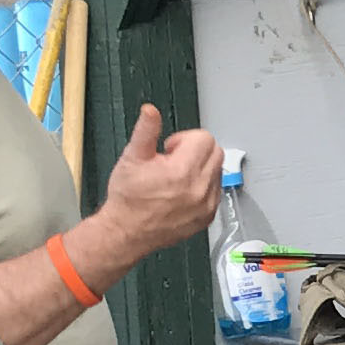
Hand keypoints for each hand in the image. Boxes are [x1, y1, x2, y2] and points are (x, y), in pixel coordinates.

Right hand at [81, 104, 222, 274]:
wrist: (126, 232)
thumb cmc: (128, 199)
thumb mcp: (132, 157)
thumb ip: (146, 131)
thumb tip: (150, 111)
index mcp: (182, 171)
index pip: (204, 138)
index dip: (183, 139)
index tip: (169, 149)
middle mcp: (199, 189)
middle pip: (215, 152)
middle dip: (195, 150)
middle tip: (172, 162)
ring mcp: (205, 205)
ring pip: (217, 171)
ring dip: (200, 168)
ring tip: (175, 178)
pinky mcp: (207, 217)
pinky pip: (216, 192)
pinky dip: (203, 187)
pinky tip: (182, 192)